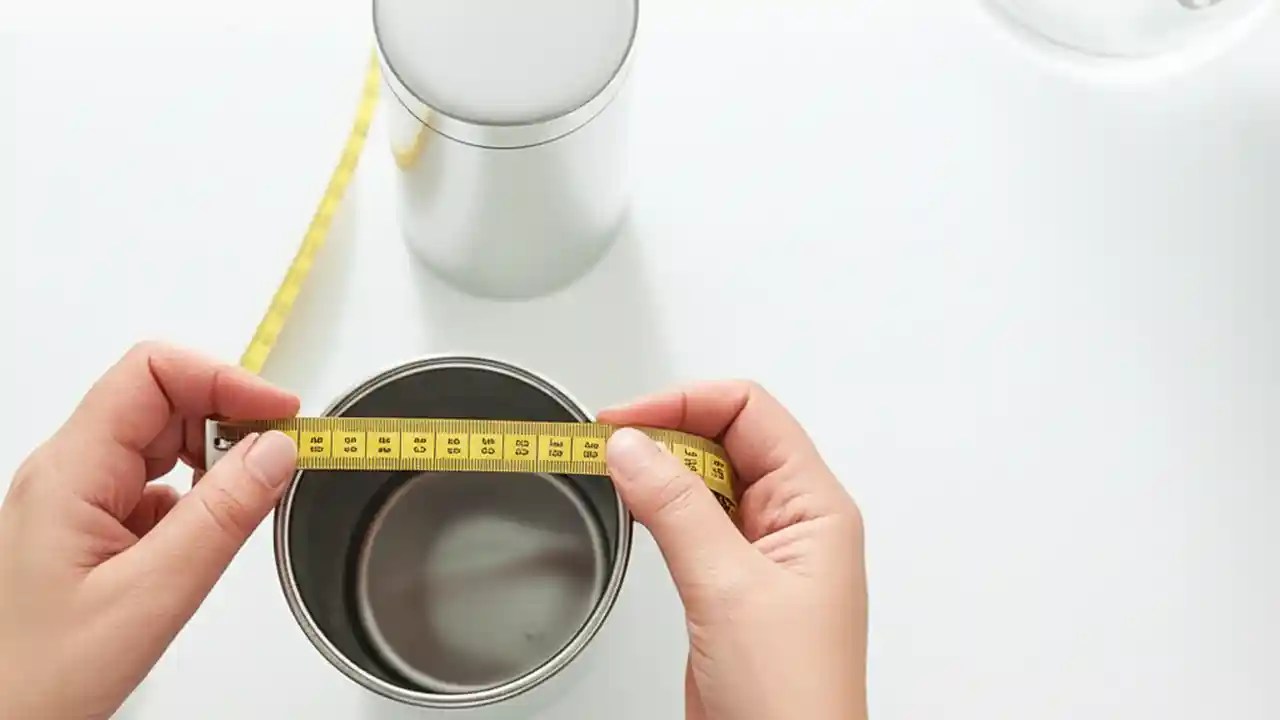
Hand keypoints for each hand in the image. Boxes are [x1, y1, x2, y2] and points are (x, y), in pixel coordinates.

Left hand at [0, 342, 299, 719]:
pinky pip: (155, 485)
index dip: (224, 379)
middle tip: (283, 457)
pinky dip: (199, 496)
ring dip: (216, 456)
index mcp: (71, 473)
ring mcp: (77, 499)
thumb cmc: (36, 677)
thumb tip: (276, 450)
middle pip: (161, 399)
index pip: (152, 374)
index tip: (281, 413)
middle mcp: (69, 474)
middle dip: (229, 417)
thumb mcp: (150, 596)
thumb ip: (221, 517)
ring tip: (254, 497)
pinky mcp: (90, 528)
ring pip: (161, 441)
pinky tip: (215, 530)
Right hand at [601, 382, 866, 719]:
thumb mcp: (728, 587)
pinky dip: (660, 507)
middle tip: (610, 442)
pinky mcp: (732, 585)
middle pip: (729, 437)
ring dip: (661, 467)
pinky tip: (635, 508)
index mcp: (816, 507)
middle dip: (669, 429)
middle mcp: (794, 523)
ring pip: (709, 479)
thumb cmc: (792, 698)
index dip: (686, 402)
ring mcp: (762, 554)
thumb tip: (633, 445)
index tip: (625, 419)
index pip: (751, 412)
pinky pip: (696, 521)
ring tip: (614, 468)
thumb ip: (677, 508)